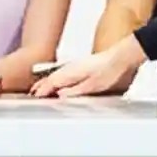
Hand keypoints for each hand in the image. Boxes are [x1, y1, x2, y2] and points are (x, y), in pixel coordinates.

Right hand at [30, 36, 144, 97]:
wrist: (124, 58)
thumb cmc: (112, 70)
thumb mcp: (93, 86)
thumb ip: (75, 92)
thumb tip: (60, 96)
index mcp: (71, 72)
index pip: (51, 82)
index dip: (42, 91)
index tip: (34, 98)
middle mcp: (72, 67)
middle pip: (52, 77)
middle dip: (41, 86)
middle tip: (33, 94)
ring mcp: (77, 65)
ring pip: (57, 74)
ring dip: (48, 82)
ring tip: (42, 88)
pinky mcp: (84, 66)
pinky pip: (64, 73)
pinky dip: (58, 79)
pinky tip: (62, 82)